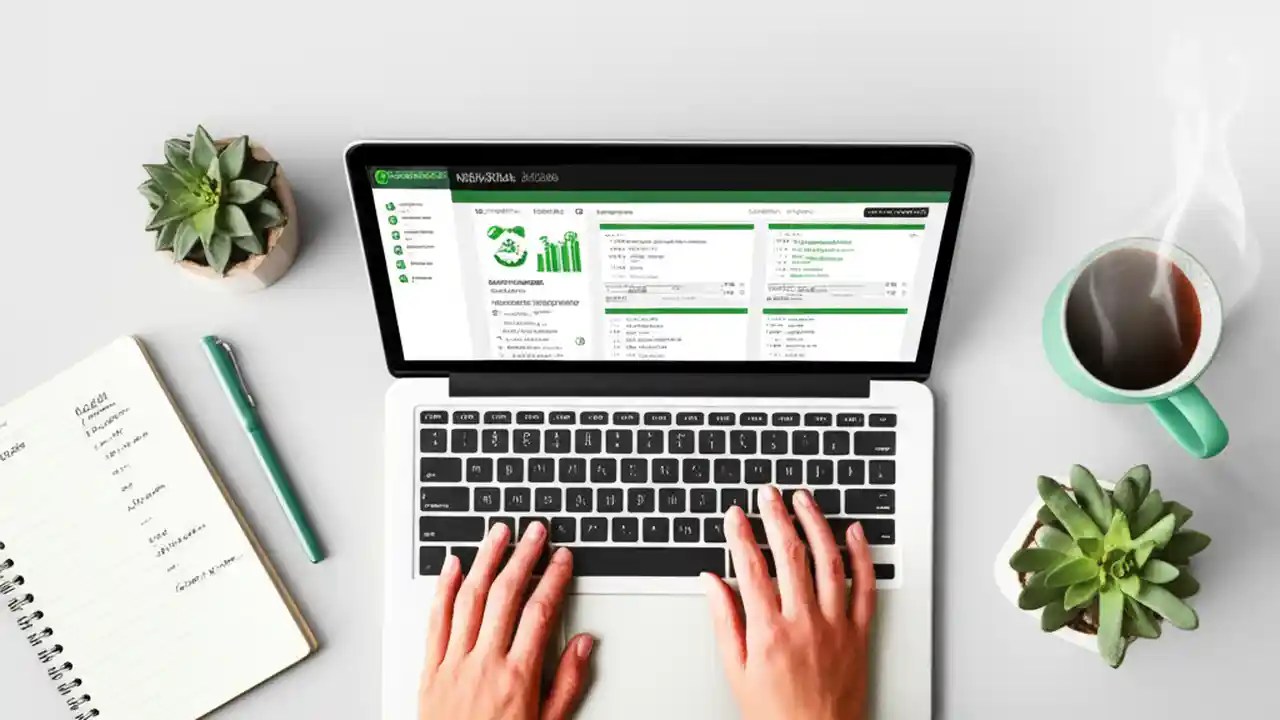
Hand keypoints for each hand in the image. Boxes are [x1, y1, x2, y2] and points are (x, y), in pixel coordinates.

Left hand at [419, 521, 594, 719]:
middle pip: (505, 595)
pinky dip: (443, 589)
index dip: (554, 578)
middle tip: (535, 531)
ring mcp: (453, 664)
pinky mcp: (429, 670)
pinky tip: (451, 566)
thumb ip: (568, 682)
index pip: (540, 612)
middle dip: (523, 556)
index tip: (562, 558)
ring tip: (498, 533)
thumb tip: (584, 643)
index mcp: (518, 676)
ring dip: (485, 560)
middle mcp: (484, 663)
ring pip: (469, 598)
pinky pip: (435, 621)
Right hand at [703, 486, 876, 719]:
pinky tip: (854, 533)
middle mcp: (804, 623)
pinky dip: (862, 556)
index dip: (741, 534)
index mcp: (769, 632)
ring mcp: (835, 626)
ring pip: (829, 561)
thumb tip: (712, 582)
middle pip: (790, 555)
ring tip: (805, 500)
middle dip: (776, 516)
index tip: (736, 515)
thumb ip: (724, 621)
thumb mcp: (737, 671)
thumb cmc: (775, 715)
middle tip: (768, 493)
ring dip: (816, 524)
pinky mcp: (859, 635)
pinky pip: (866, 588)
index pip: (751, 568)